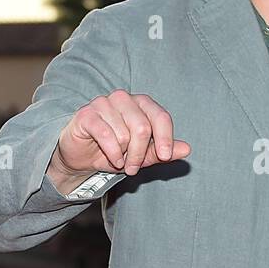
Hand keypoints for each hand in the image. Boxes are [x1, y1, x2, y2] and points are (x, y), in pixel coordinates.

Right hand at [53, 89, 191, 177]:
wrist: (81, 158)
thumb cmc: (114, 152)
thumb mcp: (143, 155)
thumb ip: (163, 151)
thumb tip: (187, 149)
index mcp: (141, 104)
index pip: (160, 116)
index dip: (166, 138)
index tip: (165, 157)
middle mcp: (123, 98)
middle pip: (142, 127)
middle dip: (140, 153)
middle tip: (134, 168)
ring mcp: (103, 103)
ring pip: (124, 133)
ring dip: (123, 154)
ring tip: (118, 159)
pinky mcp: (86, 114)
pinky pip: (105, 134)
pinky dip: (112, 152)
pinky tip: (113, 159)